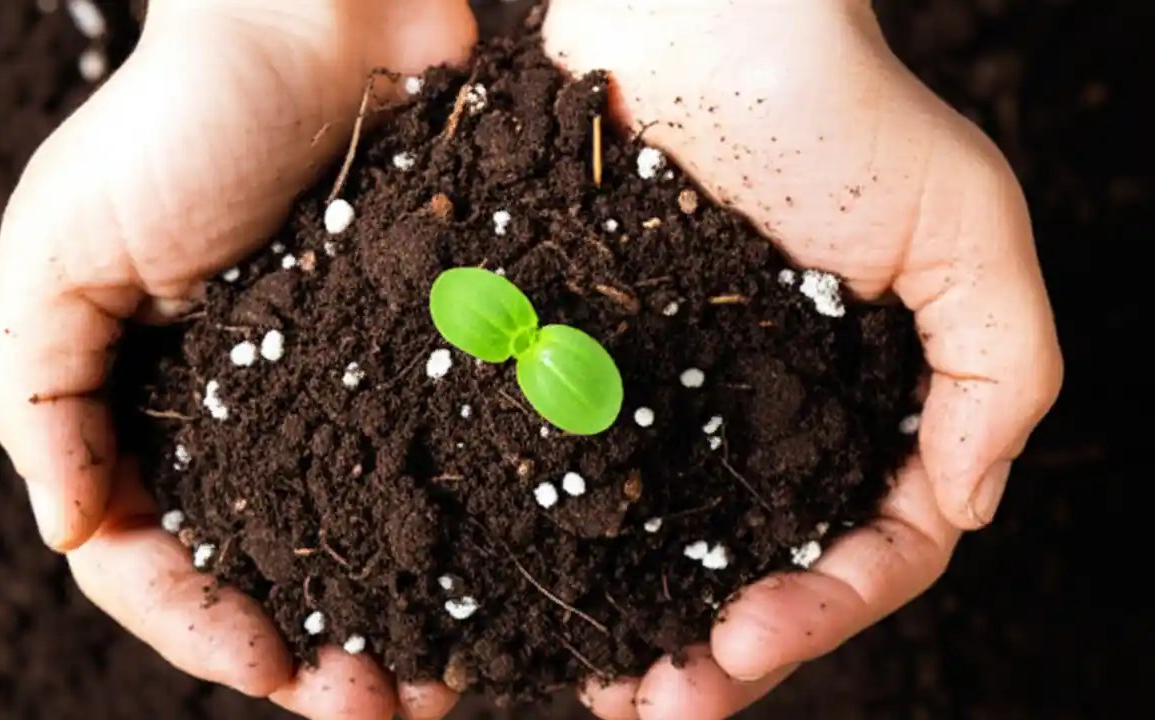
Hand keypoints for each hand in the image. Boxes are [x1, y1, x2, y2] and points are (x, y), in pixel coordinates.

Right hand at [0, 1, 474, 716]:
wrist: (325, 17)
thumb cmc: (181, 120)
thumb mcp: (60, 250)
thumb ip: (40, 395)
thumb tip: (74, 536)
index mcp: (146, 403)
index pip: (156, 553)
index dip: (204, 627)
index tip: (273, 669)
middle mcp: (248, 413)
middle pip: (272, 568)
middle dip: (316, 653)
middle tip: (380, 709)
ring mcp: (344, 389)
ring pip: (365, 536)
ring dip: (400, 618)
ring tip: (448, 686)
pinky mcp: (426, 357)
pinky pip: (442, 465)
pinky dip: (461, 532)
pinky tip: (497, 586)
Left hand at [543, 0, 1063, 716]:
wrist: (701, 25)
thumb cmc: (843, 112)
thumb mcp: (969, 232)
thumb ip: (1002, 369)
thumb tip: (966, 503)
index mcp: (864, 407)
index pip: (869, 542)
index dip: (823, 604)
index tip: (750, 637)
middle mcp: (771, 419)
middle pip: (758, 567)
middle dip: (722, 651)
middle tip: (663, 708)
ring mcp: (678, 399)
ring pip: (664, 544)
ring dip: (638, 627)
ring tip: (603, 694)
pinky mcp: (594, 365)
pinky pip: (578, 471)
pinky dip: (564, 543)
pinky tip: (533, 595)